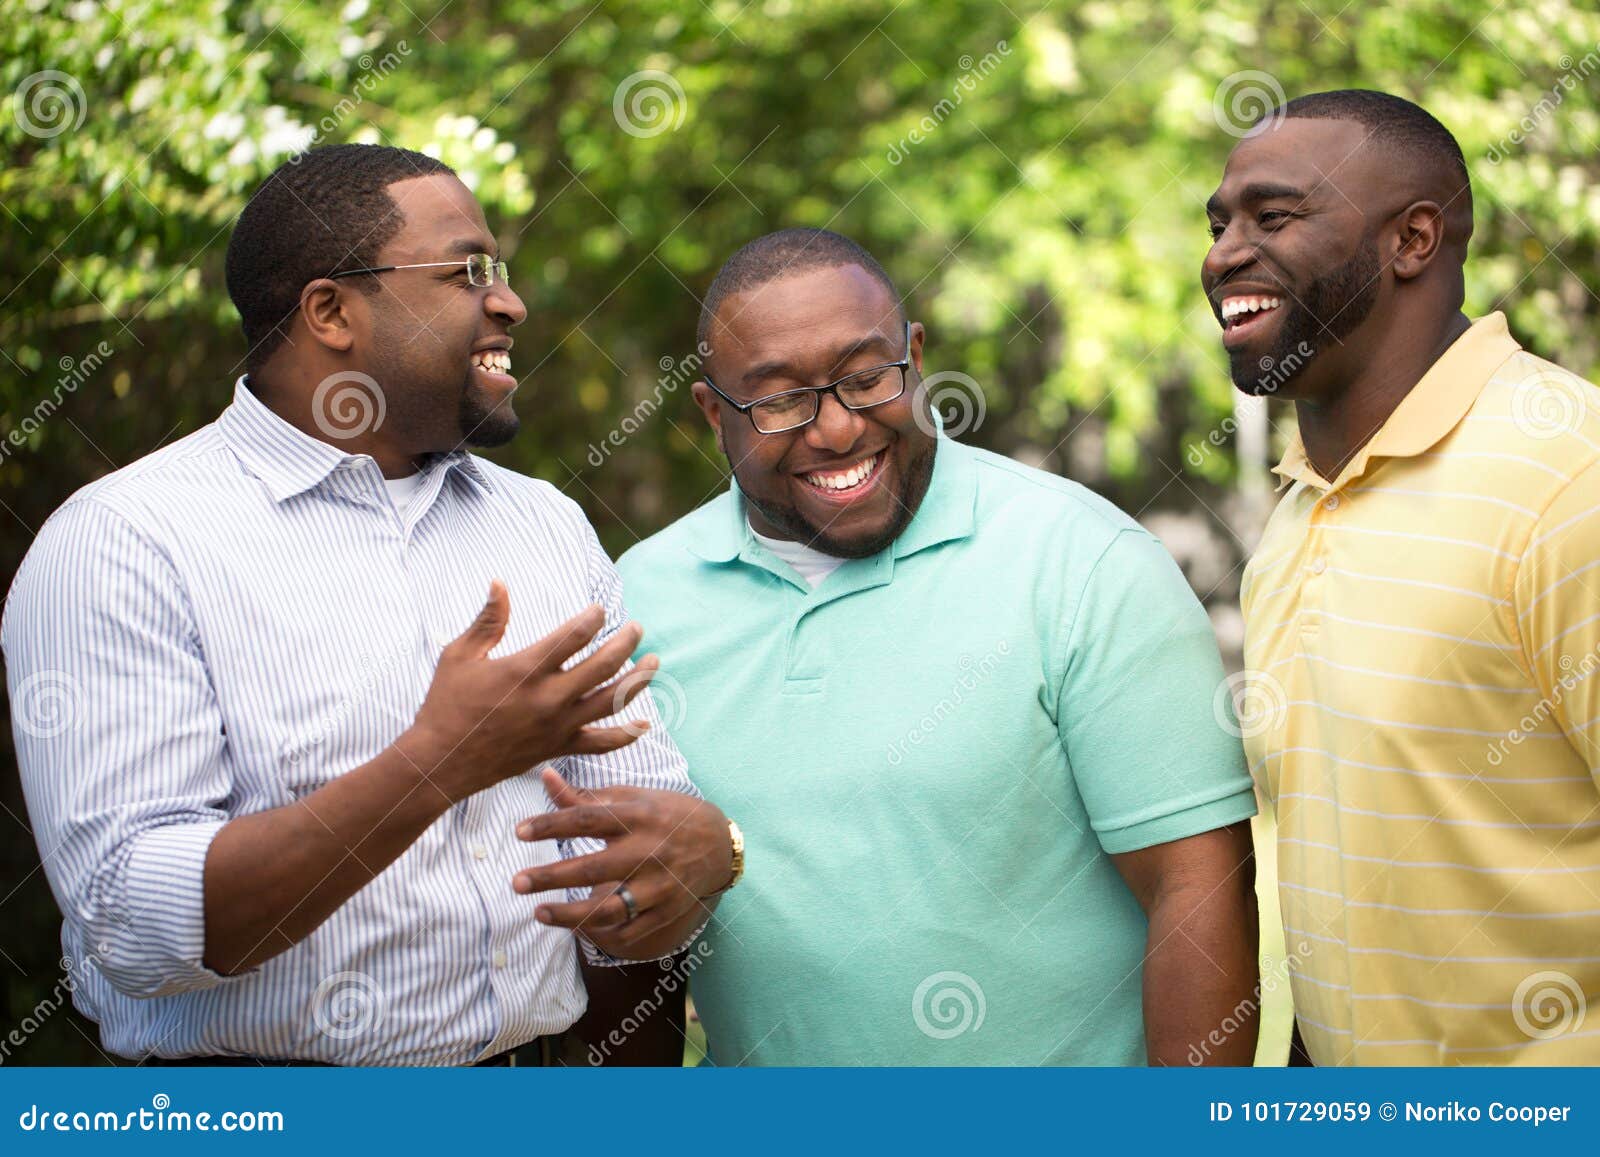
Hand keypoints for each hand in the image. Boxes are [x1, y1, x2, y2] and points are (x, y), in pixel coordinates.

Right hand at [399, 582, 657, 800]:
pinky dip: (625, 735)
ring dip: (637, 680)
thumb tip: (500, 582)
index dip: (593, 618)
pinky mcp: (558, 747)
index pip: (574, 635)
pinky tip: (644, 724)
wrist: (442, 761)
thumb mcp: (460, 655)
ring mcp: (558, 725)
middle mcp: (549, 697)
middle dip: (626, 642)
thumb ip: (487, 620)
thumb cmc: (446, 703)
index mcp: (526, 669)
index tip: (599, 610)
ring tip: (653, 663)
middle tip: (637, 628)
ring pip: (611, 700)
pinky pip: (601, 743)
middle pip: (603, 664)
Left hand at [512, 768, 732, 954]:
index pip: (587, 819)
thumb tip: (545, 776)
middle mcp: (648, 851)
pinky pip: (628, 932)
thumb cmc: (668, 815)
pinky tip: (574, 929)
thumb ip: (586, 795)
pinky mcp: (665, 911)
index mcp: (638, 817)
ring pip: (609, 908)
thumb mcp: (633, 798)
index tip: (519, 832)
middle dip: (551, 877)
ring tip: (539, 913)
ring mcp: (658, 886)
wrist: (720, 845)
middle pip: (592, 868)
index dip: (551, 825)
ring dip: (569, 915)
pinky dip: (599, 935)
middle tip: (517, 882)